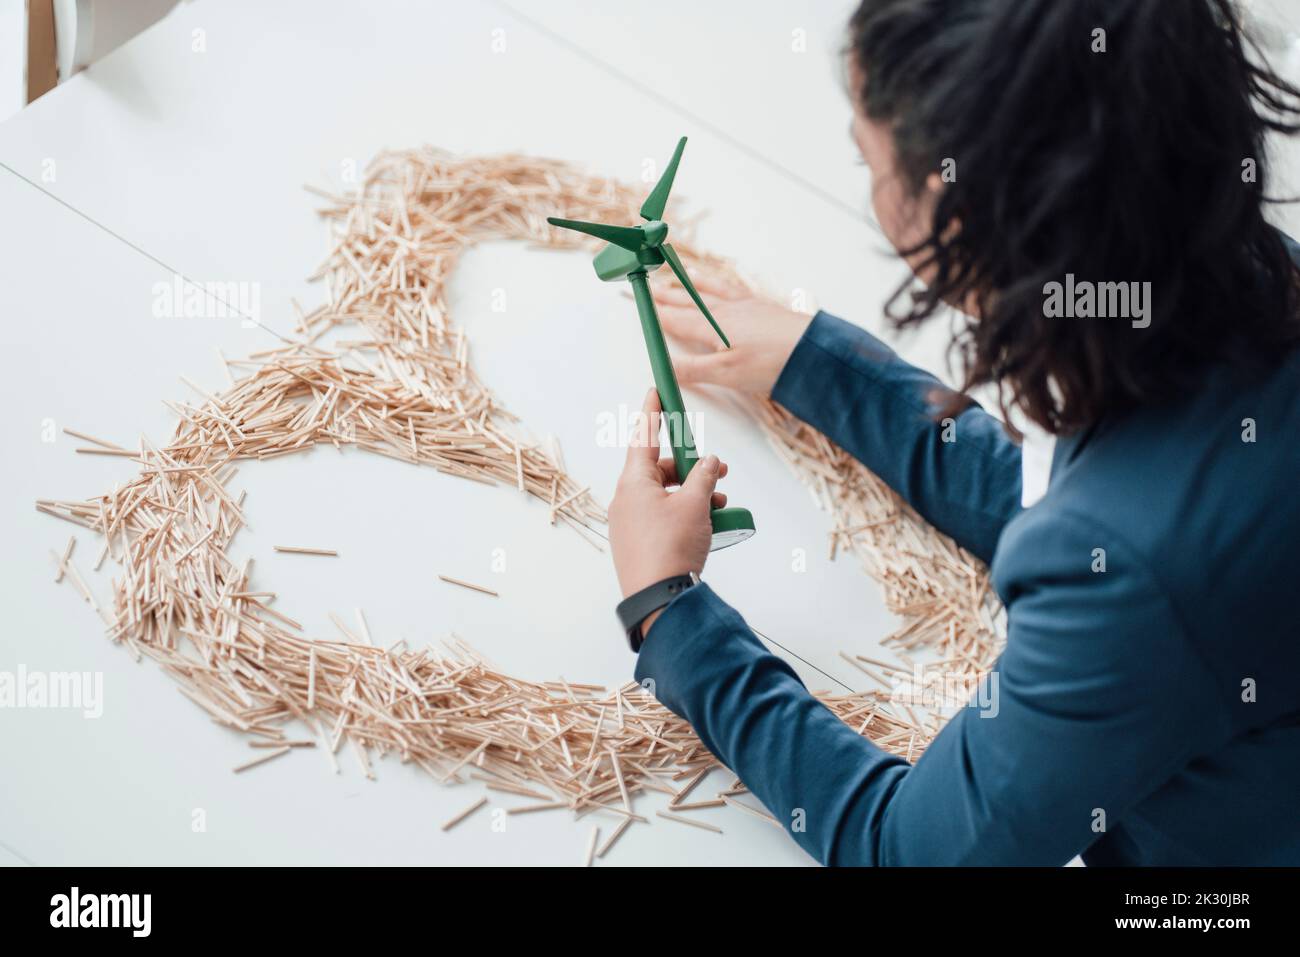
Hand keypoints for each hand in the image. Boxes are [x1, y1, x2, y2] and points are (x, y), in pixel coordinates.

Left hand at [609, 389, 728, 633]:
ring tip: (719, 503)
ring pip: (664, 495)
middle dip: (689, 467)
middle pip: (658, 468)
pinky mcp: (637, 544)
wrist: (659, 600)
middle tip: (717, 470)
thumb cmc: (672, 548)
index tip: (655, 390)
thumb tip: (707, 462)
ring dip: (692, 494)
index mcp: (633, 482)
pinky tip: (707, 523)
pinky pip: (661, 517)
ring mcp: (629, 524)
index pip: (643, 436)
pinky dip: (684, 513)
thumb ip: (703, 476)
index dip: (652, 412)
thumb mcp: (696, 504)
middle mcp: (626, 500)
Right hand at [653, 275, 812, 394]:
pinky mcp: (765, 307)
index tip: (641, 302)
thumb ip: (693, 370)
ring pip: (713, 290)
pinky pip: (736, 289)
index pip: (677, 319)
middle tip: (652, 286)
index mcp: (713, 327)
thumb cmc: (772, 362)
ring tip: (683, 273)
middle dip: (670, 295)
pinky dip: (725, 284)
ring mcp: (747, 306)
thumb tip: (663, 367)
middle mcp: (727, 311)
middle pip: (691, 301)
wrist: (814, 349)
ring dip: (695, 283)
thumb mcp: (727, 374)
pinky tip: (727, 285)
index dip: (658, 312)